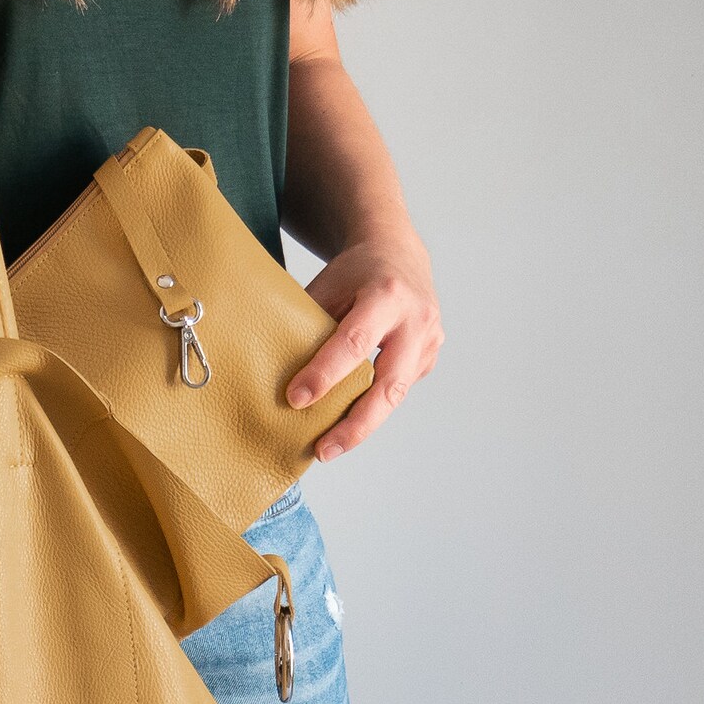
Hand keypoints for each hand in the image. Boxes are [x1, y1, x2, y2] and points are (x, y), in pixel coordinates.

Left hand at [286, 228, 443, 459]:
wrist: (399, 254)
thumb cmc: (355, 272)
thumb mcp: (328, 284)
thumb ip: (309, 322)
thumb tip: (273, 367)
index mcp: (386, 296)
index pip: (353, 342)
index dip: (324, 375)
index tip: (294, 400)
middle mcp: (416, 320)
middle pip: (389, 385)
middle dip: (355, 424)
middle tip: (322, 450)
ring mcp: (429, 341)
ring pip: (396, 395)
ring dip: (362, 425)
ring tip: (328, 447)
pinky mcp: (430, 357)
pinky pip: (398, 390)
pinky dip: (371, 407)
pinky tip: (347, 421)